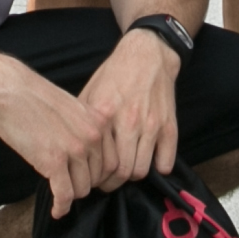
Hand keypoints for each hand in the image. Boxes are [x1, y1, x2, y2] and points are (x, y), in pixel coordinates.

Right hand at [0, 57, 112, 216]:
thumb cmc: (34, 98)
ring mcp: (74, 150)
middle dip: (85, 185)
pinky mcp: (54, 162)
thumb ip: (84, 129)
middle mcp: (92, 137)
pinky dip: (61, 206)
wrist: (11, 90)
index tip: (88, 179)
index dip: (100, 175)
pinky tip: (57, 211)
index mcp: (99, 122)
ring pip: (82, 188)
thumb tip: (84, 153)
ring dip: (72, 195)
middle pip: (99, 177)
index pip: (112, 161)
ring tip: (62, 195)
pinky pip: (64, 194)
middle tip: (73, 187)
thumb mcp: (72, 108)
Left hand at [73, 26, 182, 195]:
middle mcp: (129, 122)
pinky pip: (165, 162)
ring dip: (132, 175)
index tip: (92, 179)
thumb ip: (82, 119)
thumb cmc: (115, 74)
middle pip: (121, 172)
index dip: (94, 178)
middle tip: (108, 182)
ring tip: (126, 170)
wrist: (148, 54)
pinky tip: (149, 160)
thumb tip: (70, 147)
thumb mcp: (90, 91)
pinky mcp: (169, 126)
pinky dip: (157, 167)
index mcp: (105, 115)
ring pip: (141, 170)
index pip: (98, 162)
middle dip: (112, 183)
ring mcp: (151, 125)